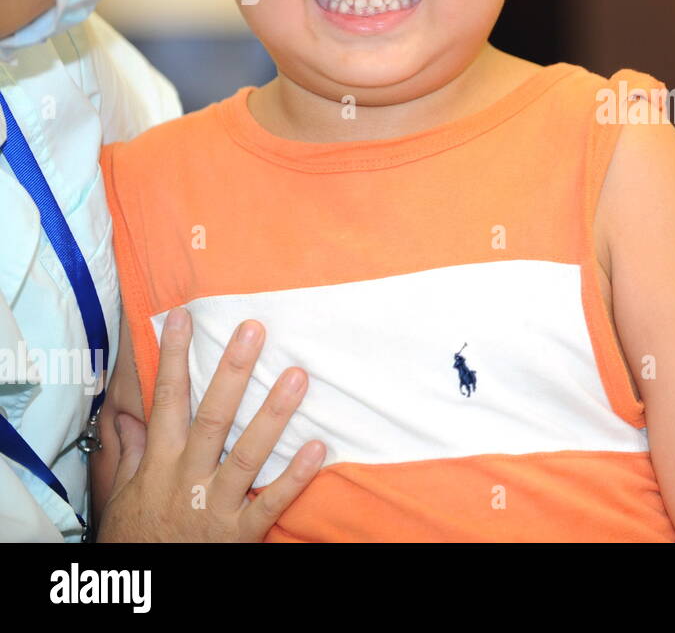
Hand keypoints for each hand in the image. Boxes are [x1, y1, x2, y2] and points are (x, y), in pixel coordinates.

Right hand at [97, 309, 324, 541]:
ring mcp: (214, 504)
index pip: (167, 400)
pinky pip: (271, 501)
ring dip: (273, 414)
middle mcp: (187, 477)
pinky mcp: (239, 531)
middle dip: (233, 371)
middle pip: (212, 416)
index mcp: (160, 461)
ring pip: (247, 453)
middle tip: (255, 330)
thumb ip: (135, 452)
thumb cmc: (138, 536)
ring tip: (298, 376)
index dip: (173, 357)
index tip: (184, 317)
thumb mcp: (127, 493)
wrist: (145, 585)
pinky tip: (318, 448)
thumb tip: (131, 415)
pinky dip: (294, 476)